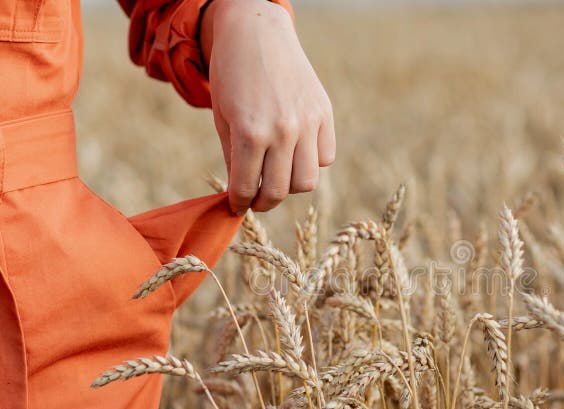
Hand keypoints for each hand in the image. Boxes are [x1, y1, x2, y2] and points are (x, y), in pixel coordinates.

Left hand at [200, 0, 334, 213]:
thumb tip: (242, 193)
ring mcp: (307, 122)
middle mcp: (282, 130)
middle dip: (264, 202)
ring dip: (290, 185)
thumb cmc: (232, 76)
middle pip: (279, 191)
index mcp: (250, 132)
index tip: (237, 206)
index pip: (246, 187)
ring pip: (306, 181)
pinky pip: (325, 158)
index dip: (239, 203)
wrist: (256, 32)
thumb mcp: (223, 118)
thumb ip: (234, 158)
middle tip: (257, 199)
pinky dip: (311, 162)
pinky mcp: (324, 114)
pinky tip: (296, 152)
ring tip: (278, 176)